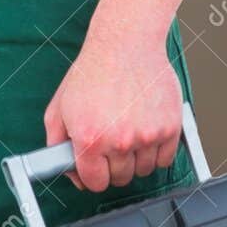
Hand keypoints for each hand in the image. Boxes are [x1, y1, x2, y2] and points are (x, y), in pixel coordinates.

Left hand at [43, 28, 181, 193]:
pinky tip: (147, 132)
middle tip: (112, 143)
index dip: (94, 176)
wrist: (125, 43)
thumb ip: (56, 144)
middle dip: (114, 165)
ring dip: (137, 158)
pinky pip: (166, 159)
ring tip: (130, 132)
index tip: (97, 168)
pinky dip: (157, 151)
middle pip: (121, 178)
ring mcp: (147, 135)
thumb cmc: (93, 72)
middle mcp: (119, 140)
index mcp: (90, 138)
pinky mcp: (170, 127)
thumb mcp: (59, 107)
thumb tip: (71, 173)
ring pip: (144, 170)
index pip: (95, 183)